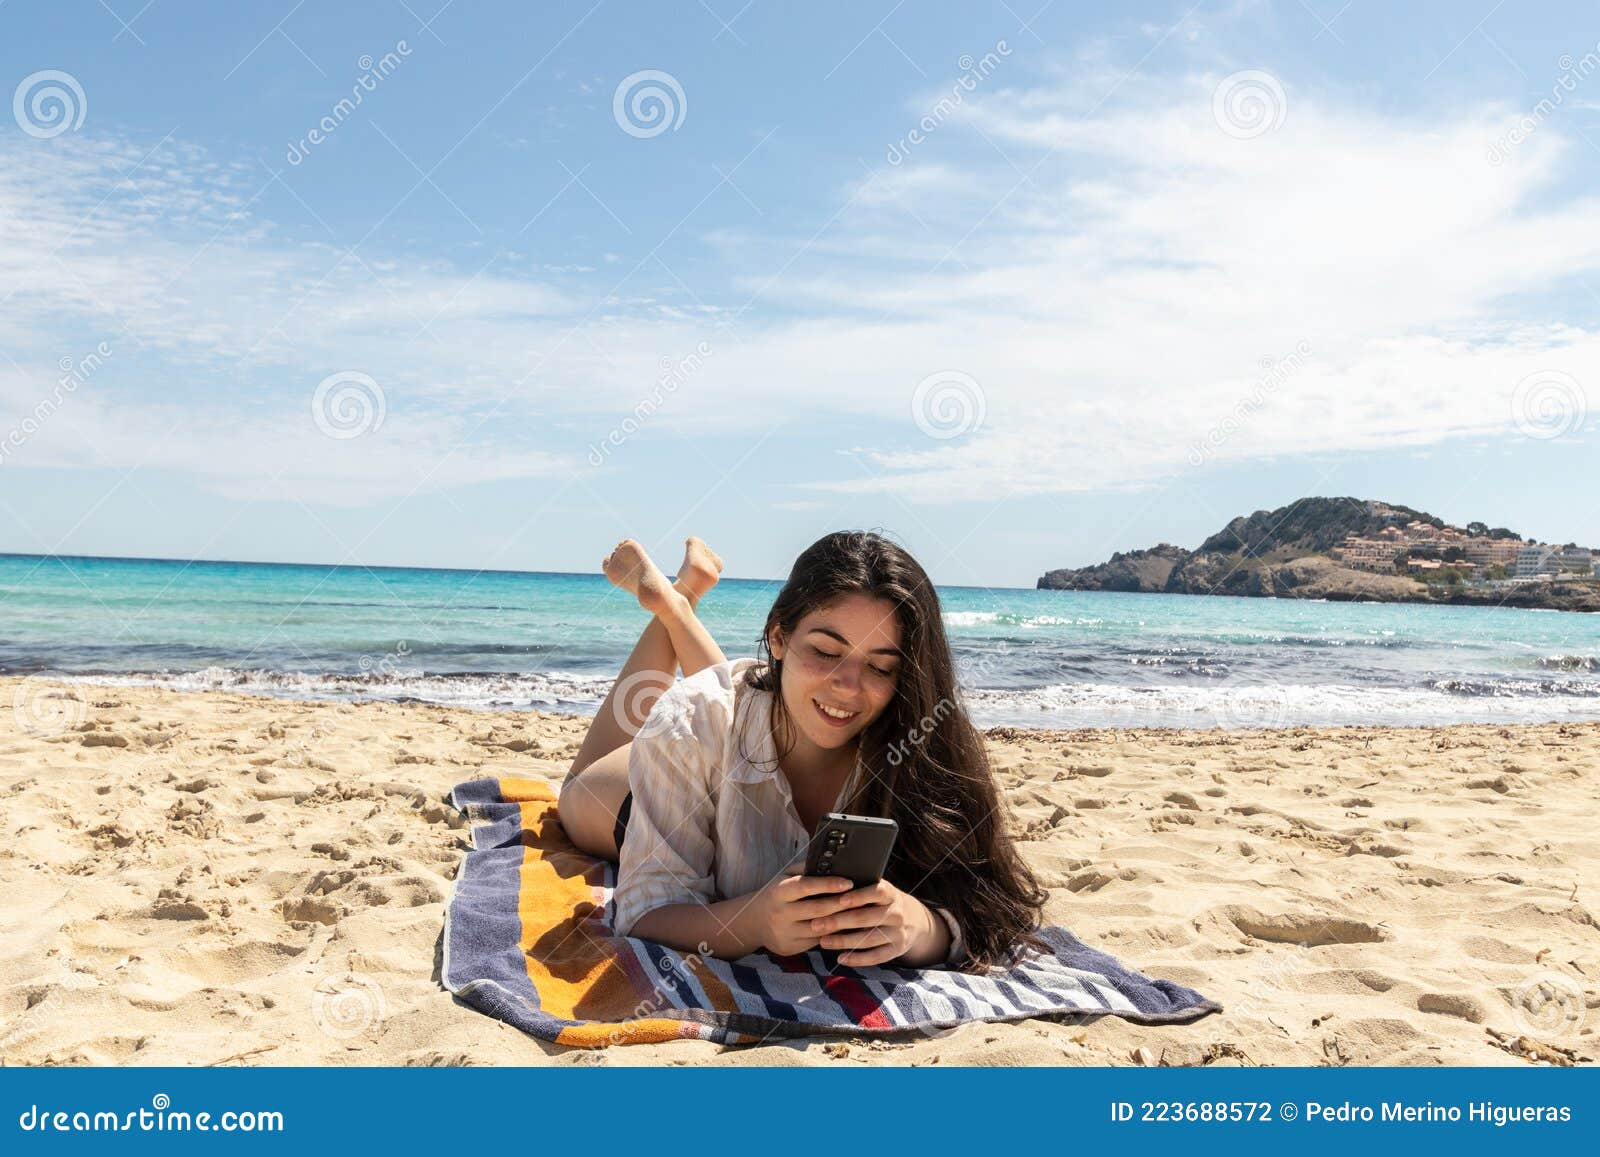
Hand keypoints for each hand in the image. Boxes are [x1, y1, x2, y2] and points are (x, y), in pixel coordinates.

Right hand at [739, 868, 855, 956]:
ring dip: (840, 921)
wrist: (753, 922)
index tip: (848, 882)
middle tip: (861, 899)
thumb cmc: (776, 894)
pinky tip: (846, 928)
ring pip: (819, 928)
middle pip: (817, 910)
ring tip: (859, 913)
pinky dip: (832, 934)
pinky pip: (816, 941)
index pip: (805, 886)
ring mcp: (784, 933)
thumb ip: (805, 869)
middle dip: (841, 904)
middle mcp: (780, 913)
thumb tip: (832, 862)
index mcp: (778, 892)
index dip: (828, 884)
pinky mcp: (790, 948)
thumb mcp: (784, 877)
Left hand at [807, 877, 938, 966]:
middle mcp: (896, 913)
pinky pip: (875, 957)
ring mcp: (898, 933)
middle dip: (839, 921)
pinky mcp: (896, 950)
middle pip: (866, 917)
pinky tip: (840, 958)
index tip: (838, 900)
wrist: (914, 921)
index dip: (858, 896)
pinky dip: (857, 959)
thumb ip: (861, 887)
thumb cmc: (883, 902)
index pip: (876, 892)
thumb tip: (829, 883)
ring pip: (868, 939)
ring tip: (823, 942)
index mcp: (890, 894)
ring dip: (843, 941)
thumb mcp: (879, 890)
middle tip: (816, 924)